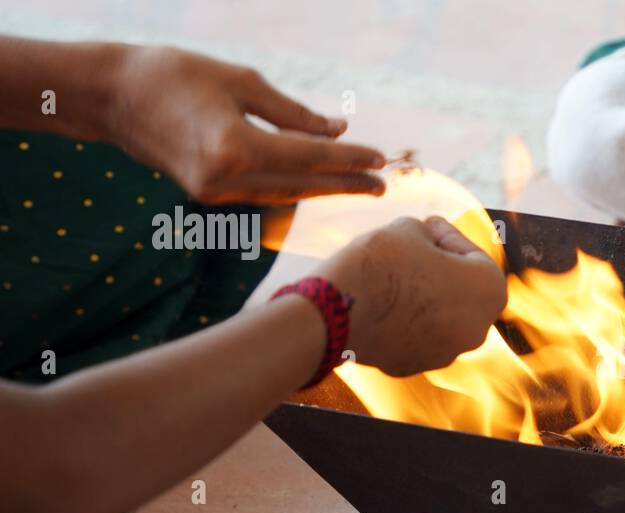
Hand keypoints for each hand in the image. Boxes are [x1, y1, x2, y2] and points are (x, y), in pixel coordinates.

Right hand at [107, 46, 386, 203]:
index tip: (380, 158)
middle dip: (345, 183)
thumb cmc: (172, 74)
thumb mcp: (239, 81)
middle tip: (383, 184)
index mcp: (234, 147)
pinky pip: (264, 192)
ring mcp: (215, 192)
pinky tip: (318, 181)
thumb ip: (291, 113)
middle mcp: (226, 179)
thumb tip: (337, 132)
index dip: (348, 159)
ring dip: (324, 188)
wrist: (108, 96)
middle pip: (302, 185)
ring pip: (285, 193)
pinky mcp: (208, 193)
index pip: (307, 157)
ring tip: (360, 184)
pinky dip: (294, 186)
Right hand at [319, 217, 506, 375]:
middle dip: (440, 268)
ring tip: (393, 274)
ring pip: (439, 317)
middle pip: (461, 290)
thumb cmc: (380, 265)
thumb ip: (430, 234)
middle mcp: (477, 330)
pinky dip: (404, 320)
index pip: (474, 256)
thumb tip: (428, 239)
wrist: (335, 313)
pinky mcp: (413, 366)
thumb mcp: (409, 229)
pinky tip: (381, 301)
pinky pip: (414, 336)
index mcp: (489, 291)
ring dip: (423, 296)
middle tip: (414, 248)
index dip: (448, 236)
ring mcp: (446, 354)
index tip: (428, 225)